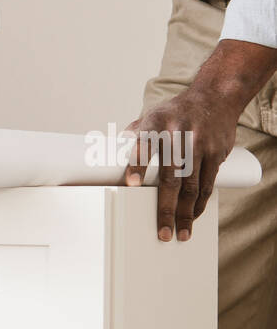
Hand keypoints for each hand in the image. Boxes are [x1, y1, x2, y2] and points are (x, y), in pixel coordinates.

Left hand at [122, 88, 237, 240]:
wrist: (215, 97)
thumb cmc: (177, 111)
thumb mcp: (154, 114)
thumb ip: (135, 132)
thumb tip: (111, 147)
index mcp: (156, 123)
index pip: (144, 144)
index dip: (137, 164)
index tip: (131, 184)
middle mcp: (178, 134)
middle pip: (171, 176)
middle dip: (166, 207)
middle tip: (162, 231)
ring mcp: (199, 144)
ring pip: (192, 185)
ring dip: (186, 213)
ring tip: (181, 232)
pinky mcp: (216, 153)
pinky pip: (208, 183)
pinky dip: (200, 203)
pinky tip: (194, 214)